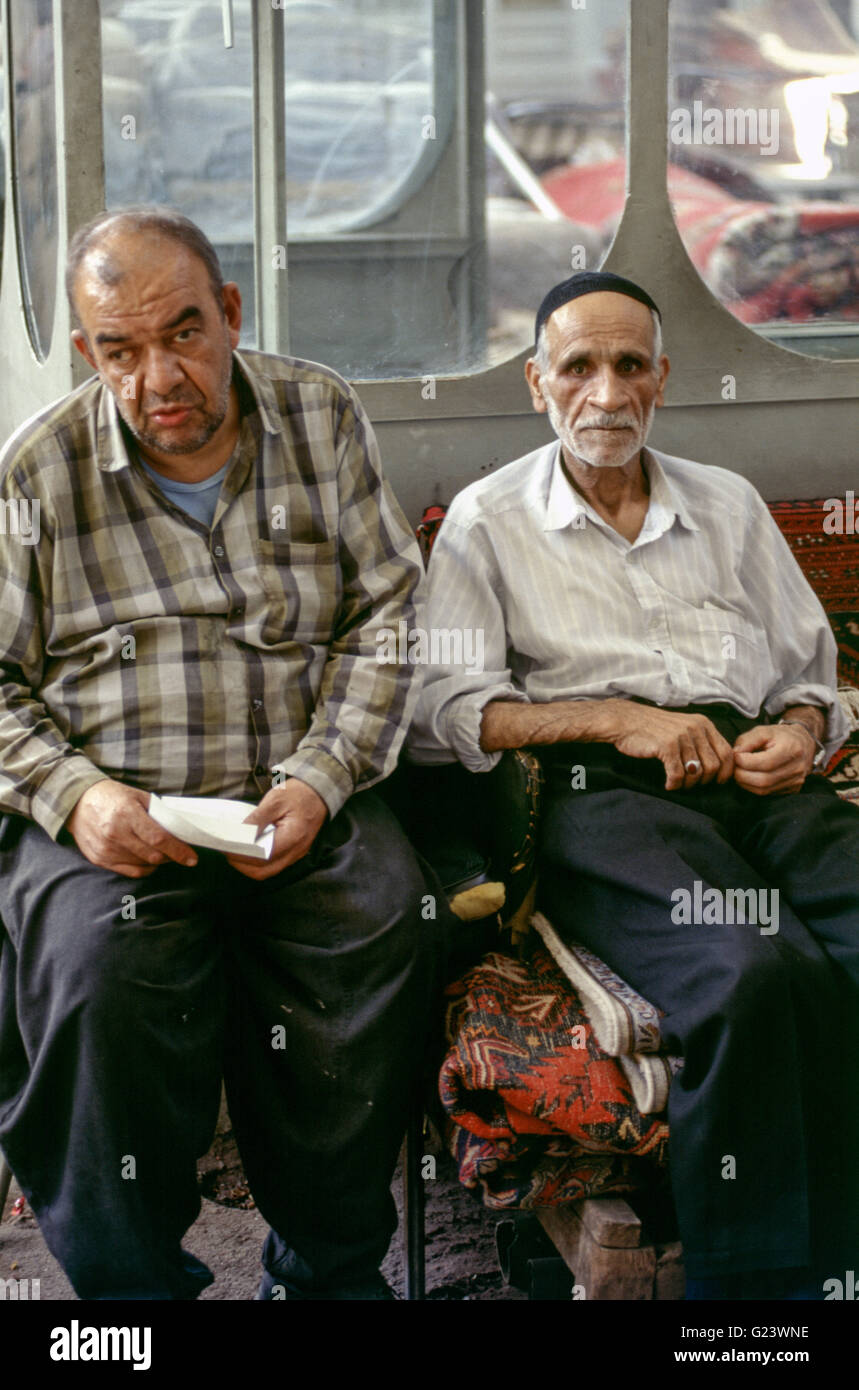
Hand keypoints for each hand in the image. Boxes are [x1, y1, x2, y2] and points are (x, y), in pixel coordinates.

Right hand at [66, 780, 197, 876]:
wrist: (77, 802)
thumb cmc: (112, 797)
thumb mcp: (137, 796)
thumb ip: (157, 813)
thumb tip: (180, 830)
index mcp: (126, 813)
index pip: (158, 838)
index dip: (178, 850)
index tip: (192, 858)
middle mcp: (114, 833)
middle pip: (153, 855)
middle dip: (171, 856)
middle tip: (178, 852)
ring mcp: (105, 849)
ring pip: (143, 865)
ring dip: (158, 861)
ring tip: (161, 851)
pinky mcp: (99, 859)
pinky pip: (130, 871)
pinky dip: (144, 868)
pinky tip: (148, 859)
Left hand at [226, 777, 328, 880]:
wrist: (320, 790)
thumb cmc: (299, 793)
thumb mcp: (275, 800)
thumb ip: (257, 820)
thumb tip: (238, 834)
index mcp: (292, 837)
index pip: (261, 856)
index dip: (240, 855)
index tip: (225, 848)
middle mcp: (296, 851)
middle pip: (264, 871)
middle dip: (242, 865)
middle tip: (228, 852)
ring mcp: (297, 853)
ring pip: (269, 870)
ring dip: (250, 865)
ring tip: (236, 852)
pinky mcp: (295, 851)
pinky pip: (275, 864)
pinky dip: (260, 862)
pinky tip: (251, 850)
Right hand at [611, 704, 734, 790]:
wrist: (624, 721)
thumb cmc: (652, 728)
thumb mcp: (682, 727)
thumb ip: (700, 740)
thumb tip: (717, 765)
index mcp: (703, 723)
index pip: (727, 752)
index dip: (726, 772)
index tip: (717, 782)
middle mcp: (695, 728)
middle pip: (714, 765)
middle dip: (705, 781)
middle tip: (691, 785)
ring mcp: (681, 736)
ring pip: (696, 772)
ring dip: (688, 785)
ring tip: (678, 784)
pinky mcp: (667, 746)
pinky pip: (678, 774)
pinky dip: (674, 784)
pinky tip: (668, 784)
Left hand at [732, 723, 813, 795]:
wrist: (803, 744)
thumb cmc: (781, 736)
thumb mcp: (763, 731)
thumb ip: (747, 740)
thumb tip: (735, 755)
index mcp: (791, 749)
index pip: (765, 763)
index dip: (745, 761)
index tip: (736, 756)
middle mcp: (797, 768)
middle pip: (763, 780)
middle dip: (742, 775)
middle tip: (735, 766)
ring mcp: (796, 781)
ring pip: (764, 790)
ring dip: (746, 783)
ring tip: (740, 771)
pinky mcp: (793, 789)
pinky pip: (768, 793)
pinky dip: (754, 787)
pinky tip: (750, 777)